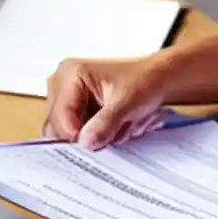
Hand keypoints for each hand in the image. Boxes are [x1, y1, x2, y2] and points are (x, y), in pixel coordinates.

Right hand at [42, 57, 170, 148]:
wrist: (158, 80)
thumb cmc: (143, 81)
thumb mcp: (126, 102)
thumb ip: (105, 123)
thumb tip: (86, 141)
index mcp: (70, 74)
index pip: (60, 113)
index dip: (74, 133)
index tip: (90, 144)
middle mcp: (64, 86)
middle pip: (58, 126)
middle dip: (86, 135)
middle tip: (111, 133)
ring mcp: (70, 101)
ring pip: (69, 135)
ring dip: (94, 137)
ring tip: (118, 126)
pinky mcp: (78, 114)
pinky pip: (79, 136)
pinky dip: (98, 137)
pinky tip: (115, 127)